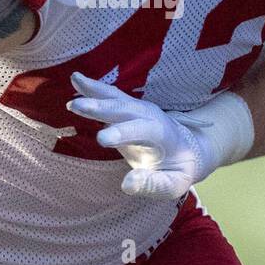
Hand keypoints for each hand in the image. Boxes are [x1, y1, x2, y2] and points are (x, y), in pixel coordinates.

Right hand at [66, 72, 252, 199]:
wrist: (189, 148)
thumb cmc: (179, 169)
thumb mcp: (173, 184)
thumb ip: (153, 185)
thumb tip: (127, 184)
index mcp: (161, 134)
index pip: (141, 131)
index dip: (122, 133)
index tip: (101, 140)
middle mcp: (149, 116)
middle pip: (124, 109)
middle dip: (100, 107)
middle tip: (76, 106)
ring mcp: (138, 109)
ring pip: (116, 98)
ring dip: (94, 91)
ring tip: (74, 80)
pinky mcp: (128, 107)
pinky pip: (110, 95)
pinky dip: (93, 87)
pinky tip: (76, 78)